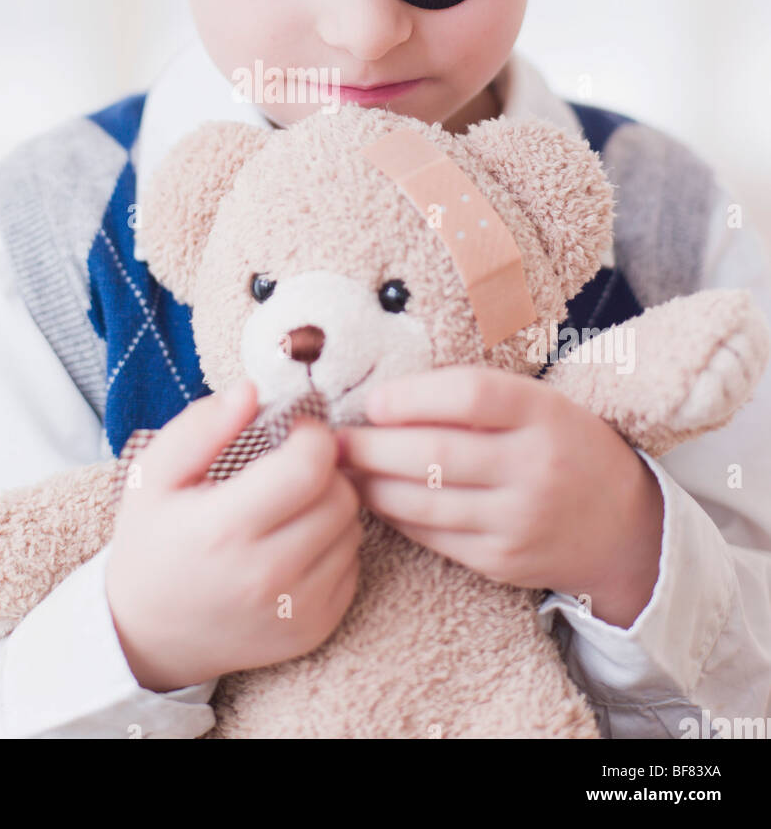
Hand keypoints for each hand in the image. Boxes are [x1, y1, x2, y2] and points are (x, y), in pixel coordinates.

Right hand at [105, 379, 362, 691]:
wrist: (148, 636)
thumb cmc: (151, 543)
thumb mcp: (151, 476)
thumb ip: (200, 427)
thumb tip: (252, 391)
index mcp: (225, 529)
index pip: (309, 466)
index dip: (311, 434)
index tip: (293, 431)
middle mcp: (267, 575)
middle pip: (340, 496)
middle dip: (323, 469)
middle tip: (291, 467)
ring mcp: (295, 610)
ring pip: (353, 530)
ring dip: (330, 507)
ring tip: (290, 506)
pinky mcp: (314, 631)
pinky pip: (352, 567)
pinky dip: (333, 547)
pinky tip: (296, 543)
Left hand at [335, 366, 664, 628]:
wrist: (623, 527)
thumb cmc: (563, 445)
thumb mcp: (538, 403)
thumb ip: (475, 393)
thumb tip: (385, 395)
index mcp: (544, 414)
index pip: (470, 396)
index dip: (412, 397)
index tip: (373, 401)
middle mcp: (534, 468)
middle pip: (435, 455)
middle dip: (371, 447)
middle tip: (332, 439)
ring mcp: (519, 521)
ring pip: (425, 502)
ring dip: (371, 484)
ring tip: (341, 469)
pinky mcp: (502, 562)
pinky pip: (433, 537)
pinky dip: (396, 516)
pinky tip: (374, 498)